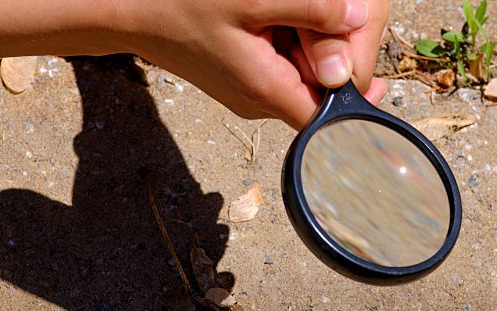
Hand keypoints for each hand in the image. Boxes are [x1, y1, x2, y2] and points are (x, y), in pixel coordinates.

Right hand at [125, 0, 388, 128]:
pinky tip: (272, 13)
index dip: (360, 87)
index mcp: (267, 92)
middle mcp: (262, 102)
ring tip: (281, 7)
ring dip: (311, 38)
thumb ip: (312, 10)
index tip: (366, 46)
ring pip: (306, 72)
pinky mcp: (245, 77)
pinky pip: (284, 62)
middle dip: (335, 48)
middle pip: (324, 89)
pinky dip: (291, 36)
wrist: (130, 12)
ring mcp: (252, 92)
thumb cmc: (181, 4)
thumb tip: (360, 17)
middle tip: (322, 8)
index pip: (334, 114)